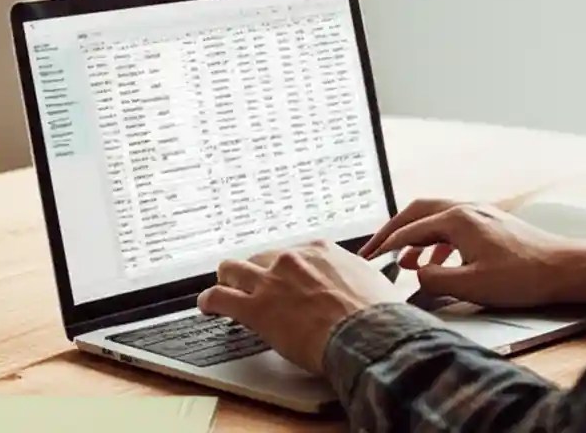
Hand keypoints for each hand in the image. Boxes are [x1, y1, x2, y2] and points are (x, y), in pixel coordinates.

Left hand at [197, 240, 403, 374]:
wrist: (367, 334)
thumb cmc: (377, 315)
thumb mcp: (376, 283)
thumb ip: (363, 278)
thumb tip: (374, 285)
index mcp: (321, 251)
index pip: (293, 253)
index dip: (287, 268)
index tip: (287, 278)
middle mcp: (291, 260)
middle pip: (260, 258)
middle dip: (258, 272)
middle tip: (258, 287)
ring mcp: (270, 282)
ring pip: (232, 269)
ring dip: (228, 280)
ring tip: (225, 290)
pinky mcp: (255, 308)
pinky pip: (219, 297)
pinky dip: (209, 301)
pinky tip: (208, 306)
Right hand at [360, 199, 585, 307]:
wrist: (563, 268)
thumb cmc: (521, 277)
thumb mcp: (471, 285)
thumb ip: (434, 279)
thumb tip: (413, 274)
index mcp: (457, 220)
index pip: (409, 230)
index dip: (384, 245)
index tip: (367, 258)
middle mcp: (466, 208)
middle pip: (417, 212)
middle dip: (393, 230)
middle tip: (374, 249)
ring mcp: (479, 213)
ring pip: (435, 217)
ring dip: (415, 236)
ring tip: (403, 263)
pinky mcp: (490, 223)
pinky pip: (452, 226)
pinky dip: (436, 241)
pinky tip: (437, 263)